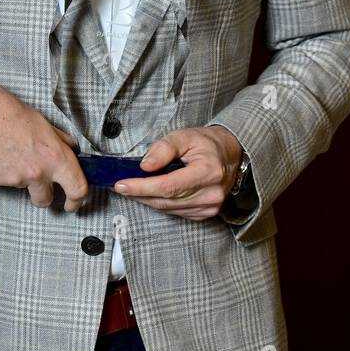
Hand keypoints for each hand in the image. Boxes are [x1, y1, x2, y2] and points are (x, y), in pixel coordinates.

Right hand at [0, 80, 87, 212]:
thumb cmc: (9, 113)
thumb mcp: (43, 123)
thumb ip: (60, 142)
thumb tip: (70, 150)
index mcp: (54, 157)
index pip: (77, 188)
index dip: (77, 199)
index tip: (74, 202)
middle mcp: (36, 172)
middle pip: (46, 199)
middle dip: (45, 195)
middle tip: (40, 185)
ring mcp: (14, 180)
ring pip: (23, 188)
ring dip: (22, 179)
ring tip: (13, 155)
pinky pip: (5, 182)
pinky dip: (4, 172)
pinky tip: (0, 154)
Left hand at [110, 126, 242, 219]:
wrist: (231, 156)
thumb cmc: (207, 144)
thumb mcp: (185, 136)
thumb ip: (164, 148)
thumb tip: (145, 166)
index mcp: (208, 172)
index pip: (168, 186)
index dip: (141, 187)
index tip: (121, 185)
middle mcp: (210, 194)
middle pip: (165, 200)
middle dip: (138, 193)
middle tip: (118, 185)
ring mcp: (209, 207)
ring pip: (167, 208)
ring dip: (146, 199)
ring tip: (131, 188)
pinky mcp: (205, 213)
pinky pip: (174, 212)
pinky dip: (159, 203)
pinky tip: (149, 194)